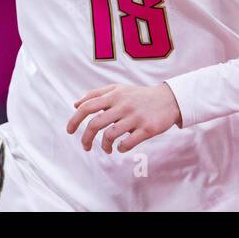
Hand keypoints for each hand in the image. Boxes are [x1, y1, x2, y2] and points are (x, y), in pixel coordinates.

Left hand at [66, 83, 182, 153]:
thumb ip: (96, 94)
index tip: (69, 131)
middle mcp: (123, 105)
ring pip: (110, 135)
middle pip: (95, 123)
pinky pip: (128, 143)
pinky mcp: (147, 129)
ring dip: (104, 146)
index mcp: (114, 95)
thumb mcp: (118, 89)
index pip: (88, 106)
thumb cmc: (139, 96)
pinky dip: (121, 148)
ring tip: (106, 148)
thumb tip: (76, 105)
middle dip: (85, 138)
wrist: (168, 100)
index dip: (75, 119)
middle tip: (85, 146)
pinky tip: (121, 147)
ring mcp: (135, 117)